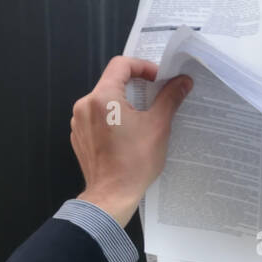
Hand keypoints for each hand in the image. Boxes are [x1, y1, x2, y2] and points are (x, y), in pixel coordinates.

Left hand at [69, 57, 192, 226]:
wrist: (111, 197)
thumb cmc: (133, 164)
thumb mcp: (158, 126)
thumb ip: (169, 98)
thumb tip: (182, 81)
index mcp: (103, 97)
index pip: (121, 65)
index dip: (142, 67)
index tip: (156, 79)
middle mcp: (85, 106)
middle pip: (111, 82)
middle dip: (134, 87)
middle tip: (153, 98)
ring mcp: (78, 123)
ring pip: (103, 101)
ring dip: (122, 104)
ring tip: (140, 119)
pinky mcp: (79, 137)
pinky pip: (95, 119)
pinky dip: (111, 119)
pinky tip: (126, 134)